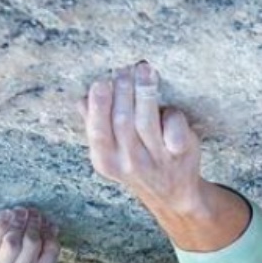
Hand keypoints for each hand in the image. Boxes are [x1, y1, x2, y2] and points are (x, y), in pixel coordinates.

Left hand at [0, 208, 59, 262]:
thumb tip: (51, 235)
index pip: (50, 253)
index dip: (51, 235)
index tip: (50, 225)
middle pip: (32, 243)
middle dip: (36, 224)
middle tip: (37, 215)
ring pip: (12, 239)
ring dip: (20, 220)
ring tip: (23, 212)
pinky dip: (1, 222)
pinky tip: (7, 214)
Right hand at [81, 61, 205, 214]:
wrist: (173, 194)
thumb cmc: (138, 162)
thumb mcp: (111, 151)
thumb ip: (97, 125)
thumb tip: (81, 99)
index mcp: (106, 161)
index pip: (98, 132)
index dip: (99, 106)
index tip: (101, 82)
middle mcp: (130, 163)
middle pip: (123, 122)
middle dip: (123, 91)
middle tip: (125, 69)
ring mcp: (157, 160)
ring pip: (147, 121)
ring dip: (145, 91)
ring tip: (144, 70)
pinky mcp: (180, 155)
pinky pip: (174, 128)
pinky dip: (170, 113)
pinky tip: (167, 103)